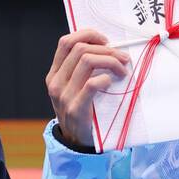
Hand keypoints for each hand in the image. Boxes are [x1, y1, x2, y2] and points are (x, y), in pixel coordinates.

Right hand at [46, 29, 130, 147]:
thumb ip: (82, 70)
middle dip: (107, 49)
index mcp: (55, 74)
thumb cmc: (82, 110)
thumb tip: (106, 48)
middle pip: (80, 49)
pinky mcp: (77, 109)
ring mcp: (64, 96)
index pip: (66, 42)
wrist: (76, 142)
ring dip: (111, 61)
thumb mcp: (74, 88)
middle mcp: (56, 82)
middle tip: (123, 58)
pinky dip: (105, 78)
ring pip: (87, 61)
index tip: (106, 41)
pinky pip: (92, 84)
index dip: (88, 35)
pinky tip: (112, 82)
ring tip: (123, 70)